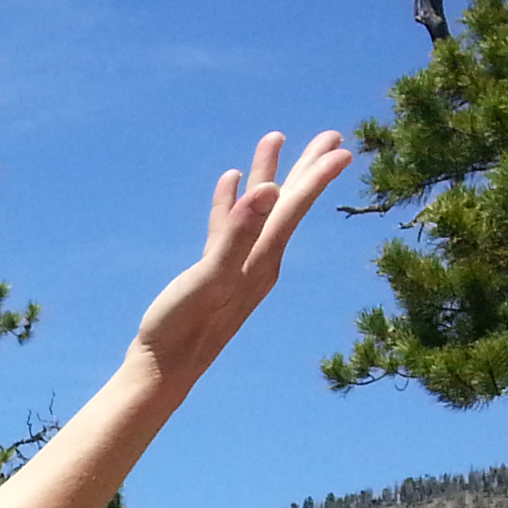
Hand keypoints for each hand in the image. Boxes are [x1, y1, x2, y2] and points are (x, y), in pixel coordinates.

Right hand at [130, 130, 353, 385]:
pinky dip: (234, 202)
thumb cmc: (183, 328)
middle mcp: (259, 261)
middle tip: (333, 136)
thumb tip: (270, 190)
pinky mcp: (215, 273)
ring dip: (269, 176)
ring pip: (261, 211)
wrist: (163, 370)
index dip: (317, 176)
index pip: (295, 208)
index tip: (344, 148)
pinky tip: (231, 182)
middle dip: (308, 169)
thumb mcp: (211, 277)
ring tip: (274, 142)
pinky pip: (231, 227)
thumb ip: (239, 233)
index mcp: (261, 259)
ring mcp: (238, 267)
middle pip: (289, 205)